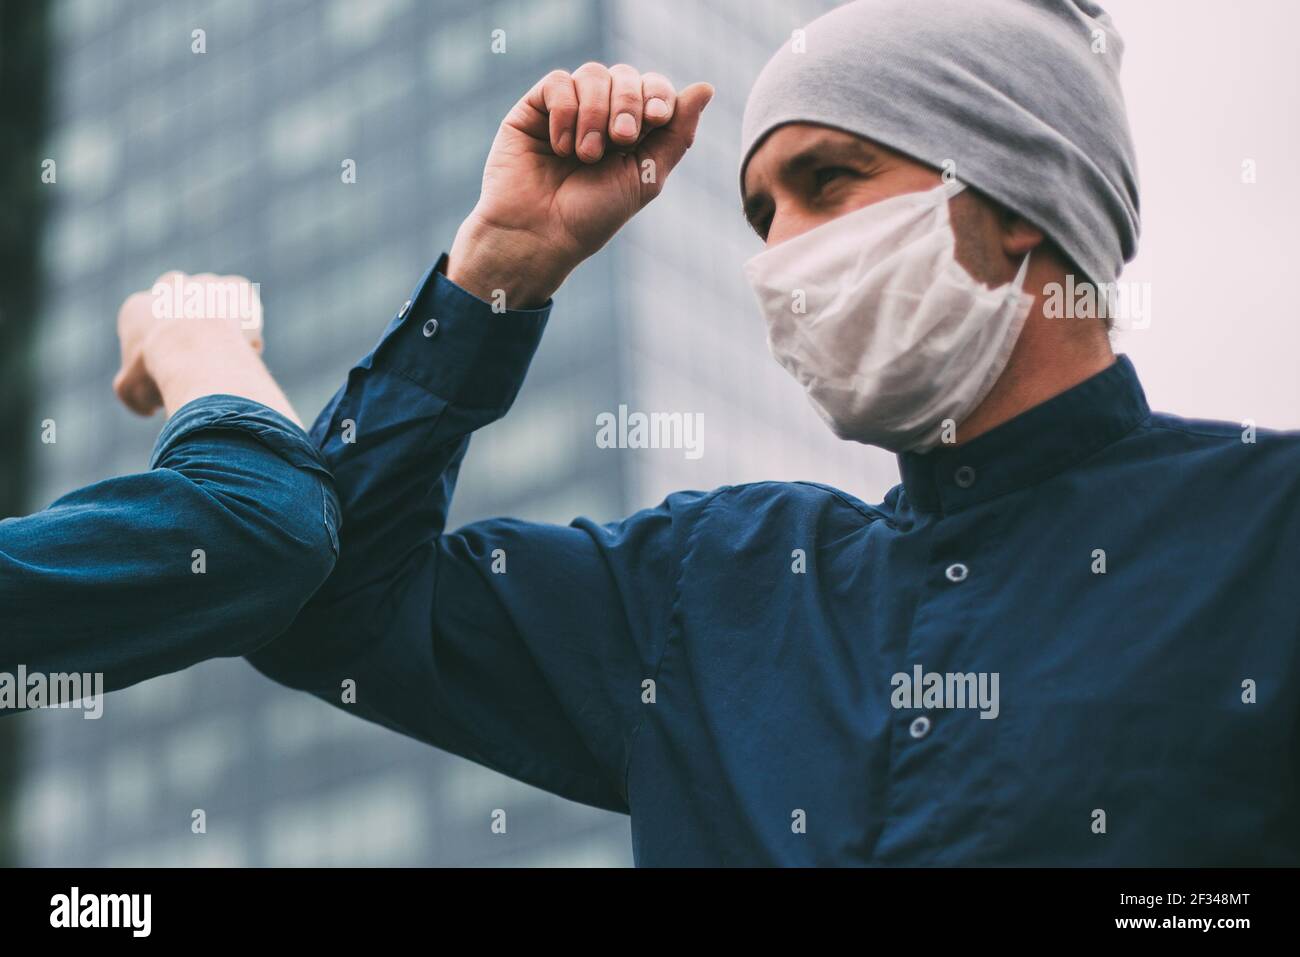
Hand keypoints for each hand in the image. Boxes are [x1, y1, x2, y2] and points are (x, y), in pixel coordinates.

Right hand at [113, 272, 292, 421]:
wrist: (196, 350)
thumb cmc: (160, 370)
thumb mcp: (133, 391)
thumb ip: (136, 396)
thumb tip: (149, 408)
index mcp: (137, 308)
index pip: (149, 331)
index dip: (163, 355)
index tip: (177, 372)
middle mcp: (170, 287)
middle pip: (182, 310)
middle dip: (192, 331)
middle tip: (206, 360)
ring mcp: (204, 284)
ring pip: (217, 308)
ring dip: (224, 329)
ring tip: (231, 359)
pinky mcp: (235, 287)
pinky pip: (246, 308)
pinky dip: (249, 327)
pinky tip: (248, 349)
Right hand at [448, 64, 712, 307]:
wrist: (539, 234)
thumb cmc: (592, 216)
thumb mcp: (646, 177)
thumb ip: (677, 134)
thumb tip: (706, 87)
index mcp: (632, 131)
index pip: (653, 88)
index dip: (658, 94)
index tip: (655, 118)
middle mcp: (600, 115)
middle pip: (626, 76)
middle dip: (628, 104)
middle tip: (620, 140)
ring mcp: (567, 109)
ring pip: (593, 74)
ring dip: (595, 114)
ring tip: (586, 155)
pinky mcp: (534, 108)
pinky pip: (558, 83)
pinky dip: (565, 112)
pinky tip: (560, 147)